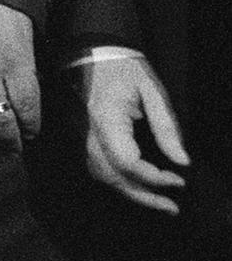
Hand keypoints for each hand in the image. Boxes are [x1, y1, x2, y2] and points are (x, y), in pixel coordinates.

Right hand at [82, 56, 188, 214]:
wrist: (90, 52)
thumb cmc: (123, 67)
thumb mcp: (152, 91)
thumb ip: (166, 127)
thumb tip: (181, 161)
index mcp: (106, 119)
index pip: (128, 162)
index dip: (155, 178)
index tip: (179, 179)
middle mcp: (87, 132)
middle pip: (111, 177)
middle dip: (143, 196)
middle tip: (172, 208)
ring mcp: (79, 136)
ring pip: (101, 176)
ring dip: (130, 193)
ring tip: (159, 202)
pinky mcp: (79, 137)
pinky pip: (95, 168)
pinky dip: (116, 182)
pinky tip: (135, 186)